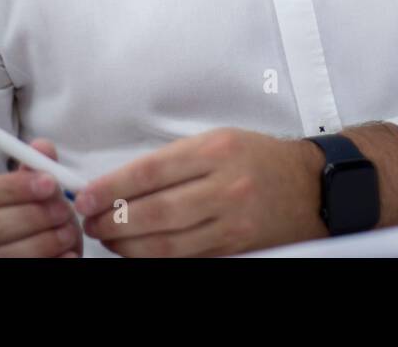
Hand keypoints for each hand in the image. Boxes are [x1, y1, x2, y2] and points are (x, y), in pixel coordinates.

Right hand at [0, 138, 83, 256]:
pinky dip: (48, 263)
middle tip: (64, 211)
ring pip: (0, 256)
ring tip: (68, 234)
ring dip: (42, 243)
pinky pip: (18, 273)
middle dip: (30, 216)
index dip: (14, 186)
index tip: (50, 182)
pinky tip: (68, 255)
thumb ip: (32, 173)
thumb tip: (42, 146)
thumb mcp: (27, 198)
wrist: (27, 259)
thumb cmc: (23, 225)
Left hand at [73, 127, 326, 256]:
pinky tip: (139, 251)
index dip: (110, 187)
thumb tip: (122, 181)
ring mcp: (232, 221)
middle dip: (113, 220)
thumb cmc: (260, 158)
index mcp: (215, 149)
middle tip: (91, 221)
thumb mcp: (218, 140)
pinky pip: (187, 258)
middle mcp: (225, 185)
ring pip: (167, 243)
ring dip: (128, 244)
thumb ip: (173, 160)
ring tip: (109, 238)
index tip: (86, 196)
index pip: (149, 172)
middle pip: (154, 211)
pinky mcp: (237, 247)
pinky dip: (156, 257)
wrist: (310, 185)